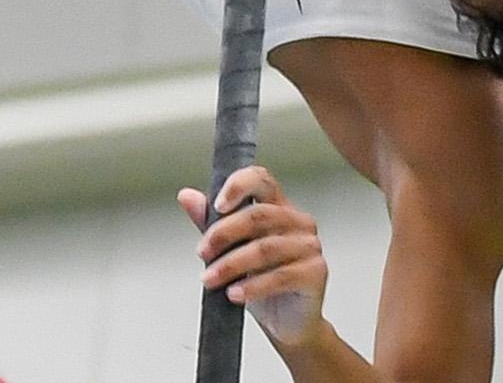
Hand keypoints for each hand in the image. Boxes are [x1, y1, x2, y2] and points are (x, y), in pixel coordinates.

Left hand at [180, 165, 329, 346]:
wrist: (285, 322)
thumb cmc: (259, 281)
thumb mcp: (229, 250)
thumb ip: (210, 222)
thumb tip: (186, 196)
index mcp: (278, 206)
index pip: (261, 179)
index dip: (238, 186)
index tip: (216, 205)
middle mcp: (298, 221)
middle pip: (258, 215)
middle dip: (223, 234)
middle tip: (202, 253)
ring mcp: (310, 246)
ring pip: (265, 248)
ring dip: (231, 265)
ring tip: (210, 280)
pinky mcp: (316, 273)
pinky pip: (280, 276)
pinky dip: (252, 286)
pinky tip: (234, 294)